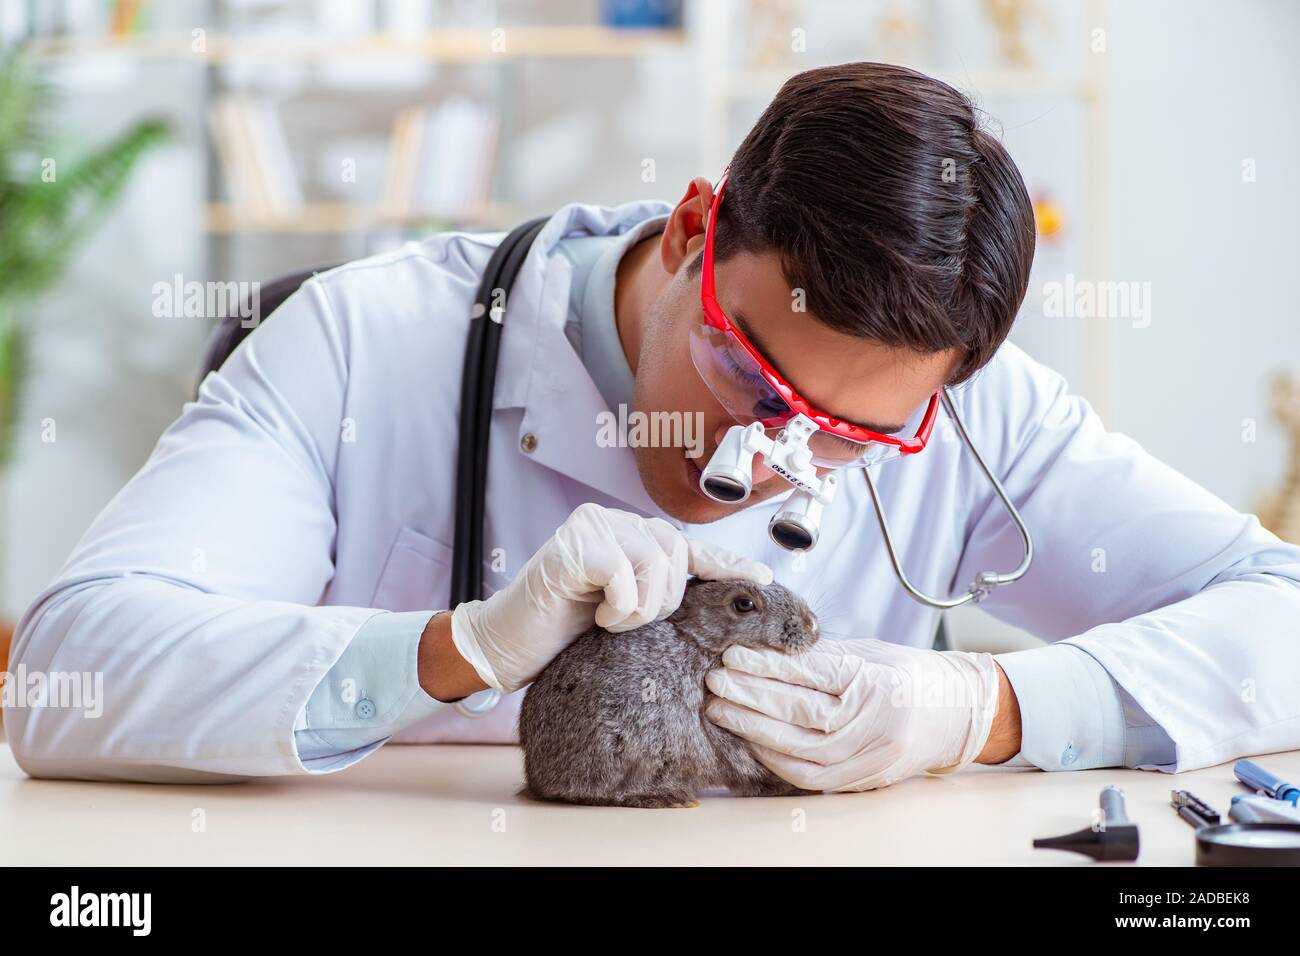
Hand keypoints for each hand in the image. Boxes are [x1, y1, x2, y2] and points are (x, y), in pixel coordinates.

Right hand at [451, 503, 771, 692]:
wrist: (507, 644)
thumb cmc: (563, 631)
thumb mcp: (623, 610)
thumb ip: (657, 592)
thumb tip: (717, 600)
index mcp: (628, 534)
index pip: (688, 546)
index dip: (726, 563)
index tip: (762, 580)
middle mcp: (612, 520)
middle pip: (676, 553)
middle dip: (664, 601)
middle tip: (627, 622)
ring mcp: (591, 527)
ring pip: (655, 562)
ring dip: (641, 607)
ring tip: (609, 621)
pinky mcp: (574, 546)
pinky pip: (624, 573)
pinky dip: (618, 604)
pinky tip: (595, 614)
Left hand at [704, 638, 1000, 791]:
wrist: (960, 713)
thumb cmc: (908, 674)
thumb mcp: (869, 652)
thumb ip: (820, 656)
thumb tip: (764, 651)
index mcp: (877, 680)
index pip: (811, 674)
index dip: (766, 666)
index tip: (731, 656)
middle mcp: (876, 721)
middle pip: (801, 713)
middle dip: (750, 697)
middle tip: (715, 682)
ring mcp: (873, 755)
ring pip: (801, 749)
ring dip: (754, 730)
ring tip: (721, 710)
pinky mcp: (867, 779)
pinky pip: (812, 776)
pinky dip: (776, 760)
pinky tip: (751, 740)